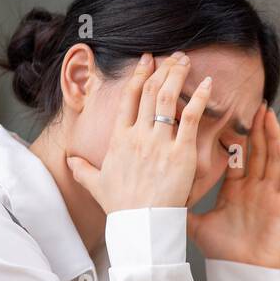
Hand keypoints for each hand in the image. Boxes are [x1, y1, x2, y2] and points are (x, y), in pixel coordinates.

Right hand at [65, 51, 212, 212]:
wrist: (139, 224)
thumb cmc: (121, 208)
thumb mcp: (96, 185)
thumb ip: (84, 170)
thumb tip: (70, 162)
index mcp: (119, 139)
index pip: (129, 99)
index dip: (139, 75)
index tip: (147, 60)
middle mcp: (138, 135)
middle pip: (150, 92)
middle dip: (162, 69)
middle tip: (174, 56)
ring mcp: (159, 142)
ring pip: (168, 98)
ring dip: (178, 75)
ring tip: (186, 61)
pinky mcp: (180, 153)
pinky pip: (191, 118)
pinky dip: (200, 98)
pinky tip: (208, 84)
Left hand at [188, 103, 279, 270]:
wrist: (242, 274)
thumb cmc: (223, 253)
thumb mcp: (196, 224)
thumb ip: (181, 205)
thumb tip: (157, 192)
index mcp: (235, 188)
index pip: (237, 154)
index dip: (234, 134)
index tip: (226, 112)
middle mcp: (255, 187)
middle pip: (257, 149)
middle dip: (256, 126)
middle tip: (251, 102)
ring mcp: (272, 194)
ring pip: (275, 157)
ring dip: (273, 135)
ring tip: (267, 114)